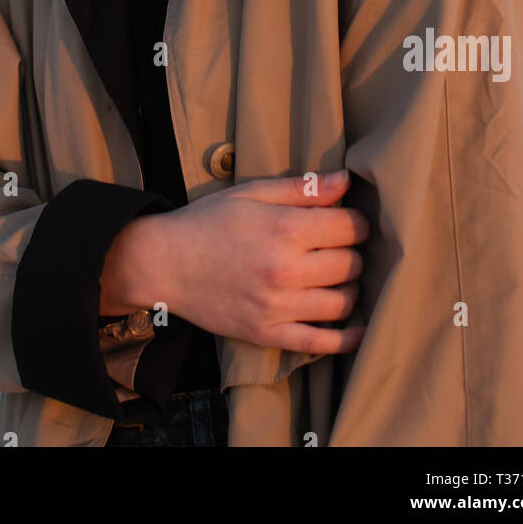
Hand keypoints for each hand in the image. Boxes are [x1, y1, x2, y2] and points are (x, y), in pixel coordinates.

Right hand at [100, 169, 367, 354]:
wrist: (163, 262)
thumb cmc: (208, 221)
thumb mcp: (251, 193)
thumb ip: (301, 188)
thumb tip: (347, 180)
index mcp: (283, 229)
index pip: (349, 228)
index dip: (356, 221)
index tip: (350, 222)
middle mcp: (285, 270)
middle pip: (350, 265)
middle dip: (353, 253)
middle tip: (342, 248)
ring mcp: (277, 307)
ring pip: (343, 303)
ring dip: (350, 289)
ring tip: (339, 277)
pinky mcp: (267, 334)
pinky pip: (320, 343)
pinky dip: (347, 338)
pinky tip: (358, 327)